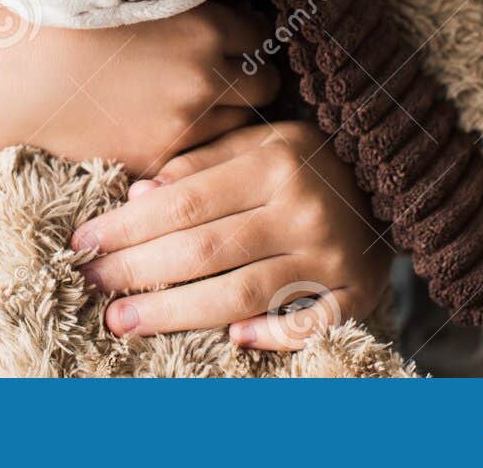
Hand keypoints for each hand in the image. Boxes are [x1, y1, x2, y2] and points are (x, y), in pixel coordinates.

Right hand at [0, 3, 279, 176]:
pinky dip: (193, 145)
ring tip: (197, 103)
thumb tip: (230, 13)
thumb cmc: (62, 22)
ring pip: (240, 126)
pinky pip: (199, 156)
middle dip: (250, 77)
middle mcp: (202, 77)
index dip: (244, 34)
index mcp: (203, 26)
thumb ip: (188, 6)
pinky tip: (167, 127)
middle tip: (227, 73)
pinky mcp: (155, 159)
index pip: (260, 32)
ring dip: (227, 114)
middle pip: (266, 83)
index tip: (231, 38)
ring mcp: (182, 125)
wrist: (5, 78)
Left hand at [71, 121, 391, 349]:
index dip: (129, 226)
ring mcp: (329, 256)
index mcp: (275, 163)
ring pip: (240, 293)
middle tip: (91, 286)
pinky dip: (271, 334)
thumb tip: (139, 197)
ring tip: (124, 322)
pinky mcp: (355, 293)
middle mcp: (302, 210)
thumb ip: (201, 164)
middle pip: (204, 251)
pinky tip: (231, 341)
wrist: (398, 181)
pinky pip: (307, 323)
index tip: (84, 241)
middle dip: (139, 272)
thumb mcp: (260, 143)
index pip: (185, 202)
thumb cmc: (311, 161)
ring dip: (176, 313)